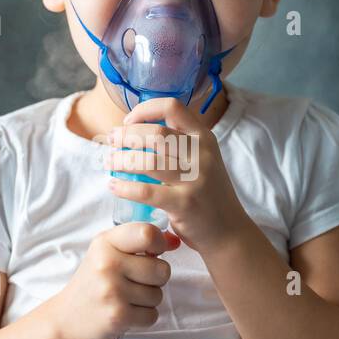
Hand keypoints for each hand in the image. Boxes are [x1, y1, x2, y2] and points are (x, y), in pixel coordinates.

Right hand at [56, 221, 180, 338]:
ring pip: (158, 294)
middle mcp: (107, 264)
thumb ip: (140, 242)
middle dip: (155, 279)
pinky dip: (143, 317)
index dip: (159, 243)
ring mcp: (112, 291)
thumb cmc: (93, 282)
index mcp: (105, 243)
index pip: (147, 233)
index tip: (152, 252)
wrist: (66, 318)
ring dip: (147, 299)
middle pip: (162, 269)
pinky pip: (152, 315)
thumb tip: (176, 241)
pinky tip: (125, 312)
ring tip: (126, 298)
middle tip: (135, 282)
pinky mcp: (118, 316)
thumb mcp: (107, 252)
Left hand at [104, 96, 251, 256]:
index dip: (144, 110)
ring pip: (148, 160)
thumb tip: (135, 132)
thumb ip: (179, 145)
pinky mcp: (185, 203)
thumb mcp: (202, 161)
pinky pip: (146, 190)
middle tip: (110, 141)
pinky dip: (124, 187)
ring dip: (121, 160)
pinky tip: (113, 185)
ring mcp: (195, 179)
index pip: (172, 107)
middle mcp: (202, 154)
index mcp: (204, 138)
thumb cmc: (207, 195)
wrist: (229, 232)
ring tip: (109, 162)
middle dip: (126, 135)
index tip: (128, 121)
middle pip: (155, 132)